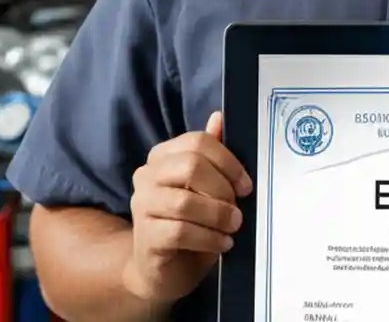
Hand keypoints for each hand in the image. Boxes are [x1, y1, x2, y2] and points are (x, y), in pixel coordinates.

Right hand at [122, 111, 253, 304]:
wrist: (162, 270)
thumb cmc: (189, 225)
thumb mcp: (204, 189)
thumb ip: (210, 156)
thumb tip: (219, 117)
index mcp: (161, 157)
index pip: (196, 142)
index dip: (227, 161)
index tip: (246, 185)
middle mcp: (146, 175)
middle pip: (190, 166)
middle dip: (222, 189)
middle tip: (238, 209)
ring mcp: (141, 206)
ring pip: (184, 202)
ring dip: (217, 215)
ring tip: (233, 227)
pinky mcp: (145, 237)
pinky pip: (179, 232)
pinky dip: (208, 238)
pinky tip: (222, 243)